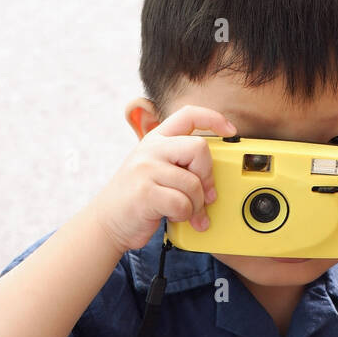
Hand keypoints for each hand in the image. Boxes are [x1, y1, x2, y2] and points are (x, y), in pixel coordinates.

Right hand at [91, 106, 236, 255]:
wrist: (107, 221)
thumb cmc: (137, 199)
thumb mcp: (155, 170)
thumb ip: (179, 164)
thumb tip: (212, 177)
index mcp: (156, 139)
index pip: (189, 115)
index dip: (214, 119)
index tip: (230, 131)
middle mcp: (151, 149)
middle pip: (199, 149)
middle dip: (207, 177)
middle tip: (206, 196)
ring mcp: (146, 169)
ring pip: (193, 183)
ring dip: (196, 206)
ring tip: (189, 214)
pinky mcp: (145, 193)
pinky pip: (182, 203)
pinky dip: (184, 216)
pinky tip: (175, 217)